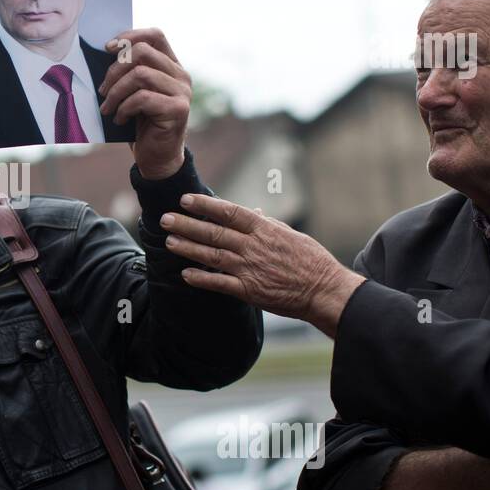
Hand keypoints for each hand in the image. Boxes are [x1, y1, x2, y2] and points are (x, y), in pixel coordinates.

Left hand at [98, 28, 191, 179]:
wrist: (157, 157)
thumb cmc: (141, 122)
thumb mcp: (133, 92)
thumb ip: (129, 71)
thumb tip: (106, 52)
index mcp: (171, 65)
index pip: (155, 36)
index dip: (130, 37)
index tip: (108, 48)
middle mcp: (181, 75)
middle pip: (143, 52)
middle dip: (115, 69)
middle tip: (102, 90)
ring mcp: (182, 92)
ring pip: (140, 74)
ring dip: (116, 92)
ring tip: (107, 108)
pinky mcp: (178, 109)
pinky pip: (142, 98)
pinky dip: (124, 108)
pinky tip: (120, 120)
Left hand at [160, 193, 364, 336]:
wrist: (323, 290)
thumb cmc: (310, 260)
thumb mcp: (289, 235)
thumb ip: (266, 224)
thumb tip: (252, 212)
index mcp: (264, 229)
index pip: (228, 212)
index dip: (205, 205)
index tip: (185, 199)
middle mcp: (253, 247)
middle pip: (214, 233)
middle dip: (187, 225)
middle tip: (165, 219)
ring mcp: (249, 268)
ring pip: (212, 255)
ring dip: (188, 248)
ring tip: (170, 241)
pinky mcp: (249, 290)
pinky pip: (219, 283)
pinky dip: (201, 278)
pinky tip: (185, 274)